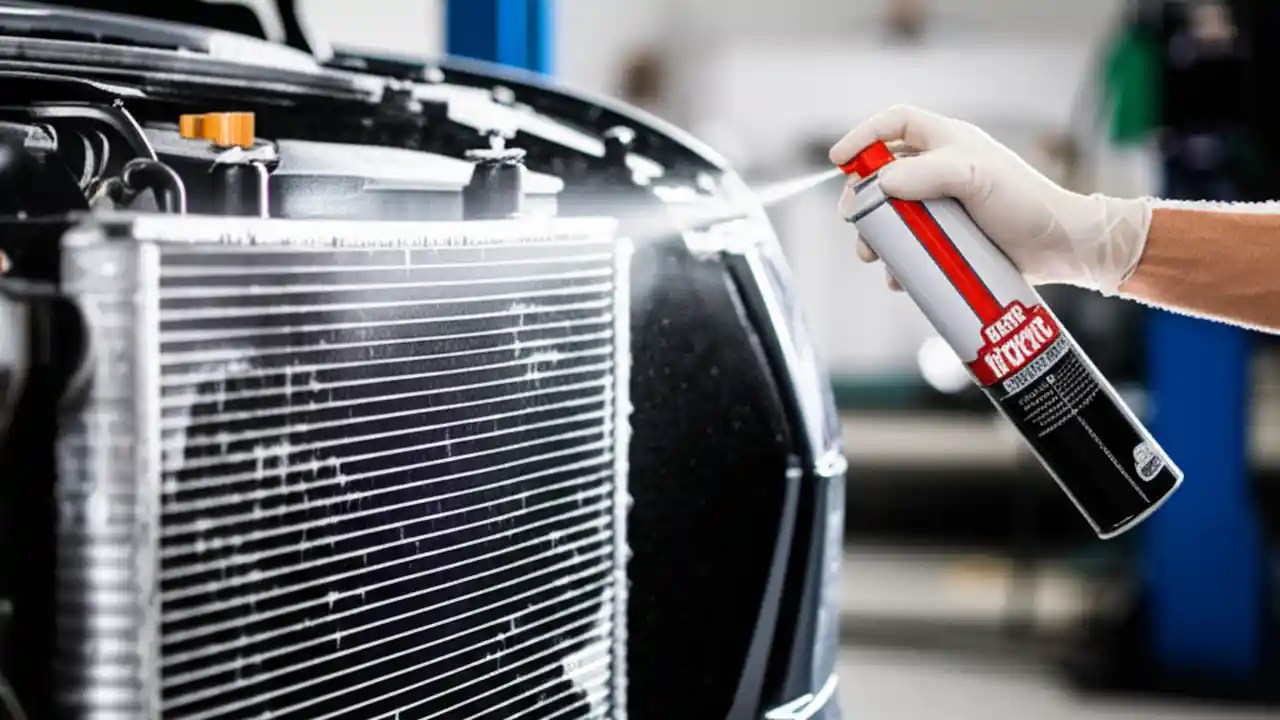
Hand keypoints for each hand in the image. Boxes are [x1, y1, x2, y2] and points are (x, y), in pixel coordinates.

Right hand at [829, 105, 1151, 294]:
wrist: (1059, 247)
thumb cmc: (1024, 202)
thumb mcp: (974, 177)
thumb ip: (927, 173)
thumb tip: (882, 183)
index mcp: (947, 142)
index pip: (894, 124)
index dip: (863, 136)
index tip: (838, 161)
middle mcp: (941, 170)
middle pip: (883, 174)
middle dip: (862, 198)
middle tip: (852, 219)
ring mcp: (944, 205)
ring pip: (892, 215)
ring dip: (875, 236)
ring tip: (874, 256)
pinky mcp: (949, 238)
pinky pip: (911, 245)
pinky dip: (899, 260)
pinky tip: (899, 276)